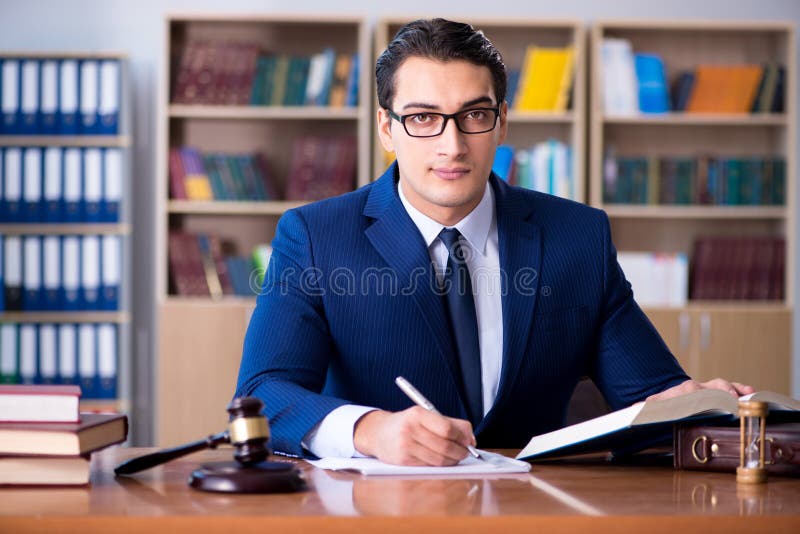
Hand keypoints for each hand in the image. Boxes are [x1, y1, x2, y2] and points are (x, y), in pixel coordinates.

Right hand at [353, 407, 475, 465]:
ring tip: (455, 457)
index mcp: (418, 414)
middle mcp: (410, 429)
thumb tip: (471, 439)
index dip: (462, 437)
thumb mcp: (426, 415)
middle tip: (466, 452)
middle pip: (445, 446)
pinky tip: (441, 460)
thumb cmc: (408, 424)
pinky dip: (440, 465)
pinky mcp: (403, 461)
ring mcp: (405, 446)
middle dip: (461, 451)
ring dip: (452, 460)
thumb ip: (451, 423)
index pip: (447, 428)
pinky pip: (430, 466)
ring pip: (439, 459)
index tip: (469, 441)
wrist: (379, 433)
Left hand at [647, 378, 754, 401]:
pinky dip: (742, 389)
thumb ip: (650, 407)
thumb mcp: (656, 406)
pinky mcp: (721, 391)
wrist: (673, 396)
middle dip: (720, 393)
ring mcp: (710, 388)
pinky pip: (734, 387)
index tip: (705, 402)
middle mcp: (698, 388)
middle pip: (710, 388)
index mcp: (683, 392)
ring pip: (722, 385)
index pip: (690, 392)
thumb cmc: (667, 405)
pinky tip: (750, 393)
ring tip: (744, 398)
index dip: (698, 396)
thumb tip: (636, 408)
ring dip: (734, 390)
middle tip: (730, 402)